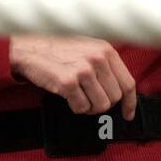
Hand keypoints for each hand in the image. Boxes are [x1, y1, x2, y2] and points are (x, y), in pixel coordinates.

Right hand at [7, 35, 136, 118]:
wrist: (31, 46)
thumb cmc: (59, 48)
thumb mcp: (89, 47)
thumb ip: (105, 64)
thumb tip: (120, 91)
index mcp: (106, 50)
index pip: (128, 83)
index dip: (130, 103)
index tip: (127, 114)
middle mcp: (98, 58)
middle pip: (114, 98)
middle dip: (102, 103)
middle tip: (89, 98)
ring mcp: (84, 70)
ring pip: (100, 105)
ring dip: (89, 107)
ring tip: (78, 95)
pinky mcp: (68, 82)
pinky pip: (82, 108)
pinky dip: (76, 107)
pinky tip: (69, 96)